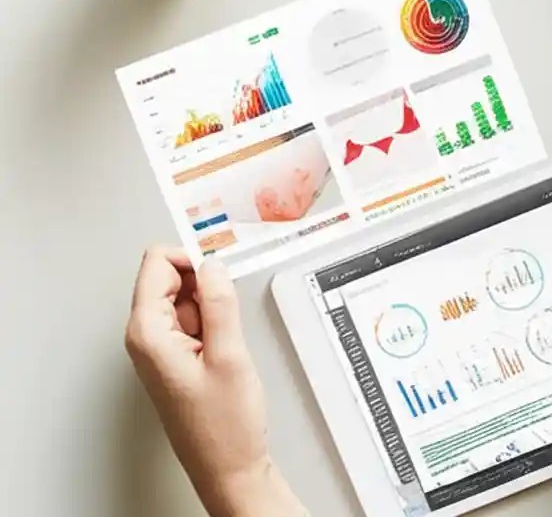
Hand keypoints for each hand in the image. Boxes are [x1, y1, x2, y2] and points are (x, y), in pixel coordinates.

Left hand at [125, 246, 304, 516]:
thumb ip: (220, 304)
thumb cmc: (224, 425)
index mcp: (148, 333)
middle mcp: (145, 337)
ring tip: (229, 342)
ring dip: (212, 307)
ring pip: (184, 299)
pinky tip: (227, 349)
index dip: (192, 259)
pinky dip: (213, 324)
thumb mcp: (230, 356)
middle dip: (205, 285)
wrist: (229, 467)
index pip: (156, 264)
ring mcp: (159, 348)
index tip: (221, 272)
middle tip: (230, 314)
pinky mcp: (175, 358)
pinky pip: (192, 322)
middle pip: (169, 278)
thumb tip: (213, 265)